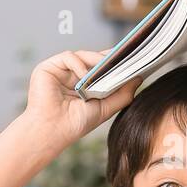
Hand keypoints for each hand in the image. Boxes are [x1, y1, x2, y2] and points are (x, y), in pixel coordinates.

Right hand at [23, 49, 142, 145]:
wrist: (53, 131)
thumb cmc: (74, 124)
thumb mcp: (105, 108)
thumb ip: (122, 94)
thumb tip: (138, 78)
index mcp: (82, 84)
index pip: (100, 68)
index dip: (114, 62)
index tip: (131, 59)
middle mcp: (70, 75)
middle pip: (92, 59)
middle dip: (108, 59)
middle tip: (124, 58)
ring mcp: (59, 71)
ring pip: (82, 55)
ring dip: (96, 61)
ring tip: (106, 69)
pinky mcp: (48, 68)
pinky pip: (68, 56)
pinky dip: (79, 64)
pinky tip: (84, 76)